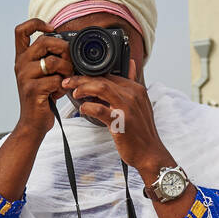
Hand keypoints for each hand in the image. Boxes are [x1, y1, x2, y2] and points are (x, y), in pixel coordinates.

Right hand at [13, 17, 72, 141]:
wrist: (33, 123)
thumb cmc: (42, 98)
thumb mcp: (43, 75)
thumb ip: (49, 59)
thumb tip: (68, 46)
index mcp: (22, 58)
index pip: (21, 31)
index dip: (36, 23)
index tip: (51, 28)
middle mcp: (20, 64)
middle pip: (44, 42)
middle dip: (63, 49)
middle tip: (70, 61)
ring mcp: (25, 77)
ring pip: (52, 61)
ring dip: (66, 69)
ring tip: (67, 79)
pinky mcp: (32, 90)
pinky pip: (55, 80)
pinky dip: (63, 86)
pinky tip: (60, 92)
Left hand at [61, 59, 173, 183]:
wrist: (150, 153)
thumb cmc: (142, 132)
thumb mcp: (141, 103)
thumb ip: (133, 84)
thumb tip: (130, 64)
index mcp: (136, 89)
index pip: (110, 75)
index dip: (91, 75)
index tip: (78, 79)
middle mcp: (132, 95)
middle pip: (103, 79)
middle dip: (81, 79)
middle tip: (68, 82)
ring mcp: (127, 107)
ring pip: (100, 88)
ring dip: (83, 88)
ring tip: (74, 93)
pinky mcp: (120, 121)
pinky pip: (99, 109)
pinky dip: (87, 107)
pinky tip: (83, 109)